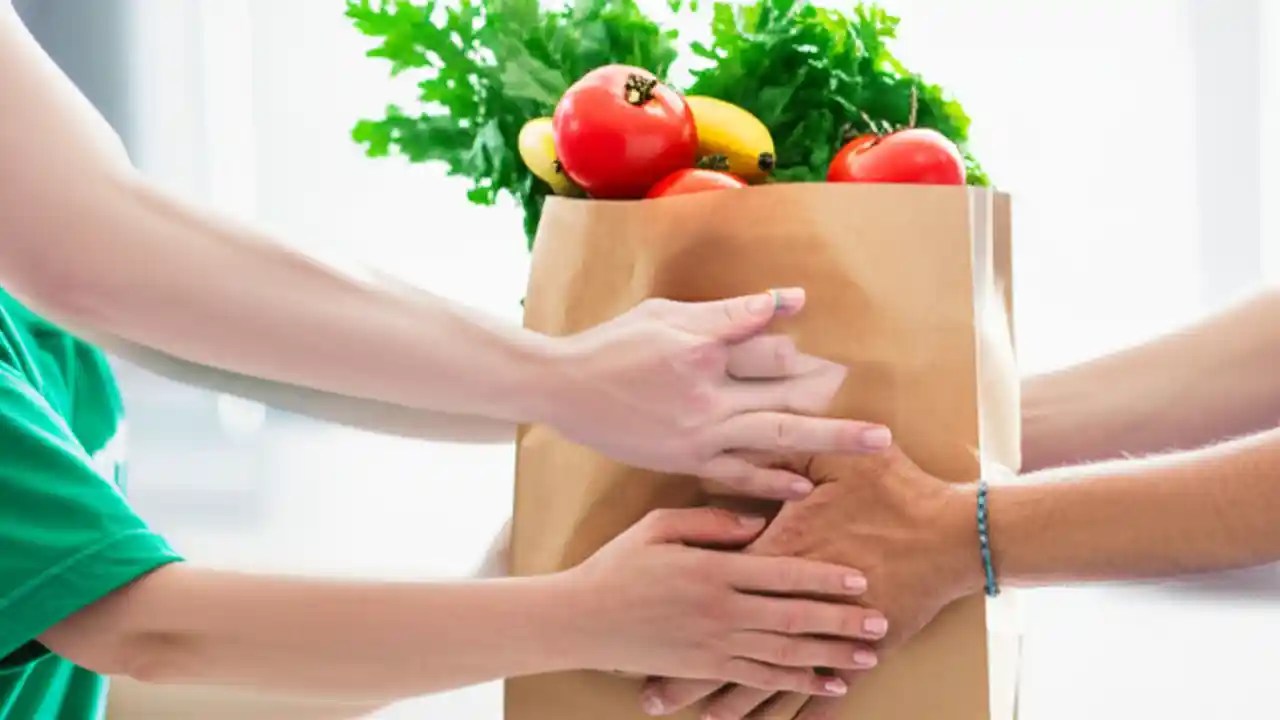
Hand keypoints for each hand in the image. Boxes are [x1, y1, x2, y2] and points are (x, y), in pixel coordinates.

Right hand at [545, 288, 892, 499]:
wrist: (564, 390)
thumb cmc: (614, 344)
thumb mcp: (668, 314)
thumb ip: (730, 312)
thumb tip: (791, 301)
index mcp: (698, 351)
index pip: (766, 347)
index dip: (788, 344)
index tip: (810, 337)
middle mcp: (703, 398)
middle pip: (783, 406)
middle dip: (836, 421)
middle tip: (883, 434)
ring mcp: (695, 435)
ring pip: (770, 443)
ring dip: (822, 449)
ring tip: (865, 453)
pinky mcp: (682, 460)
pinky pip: (735, 474)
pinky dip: (770, 482)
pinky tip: (800, 488)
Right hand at [561, 507, 887, 695]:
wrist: (580, 620)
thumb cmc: (618, 566)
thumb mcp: (659, 526)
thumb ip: (709, 523)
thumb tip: (757, 522)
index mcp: (712, 570)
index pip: (781, 574)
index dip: (824, 578)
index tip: (860, 578)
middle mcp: (719, 611)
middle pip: (793, 618)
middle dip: (840, 622)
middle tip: (880, 622)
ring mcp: (713, 645)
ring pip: (784, 653)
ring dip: (829, 656)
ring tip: (867, 657)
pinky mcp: (704, 669)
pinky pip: (758, 680)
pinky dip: (796, 683)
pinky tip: (825, 685)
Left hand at [640, 447, 982, 718]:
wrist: (955, 534)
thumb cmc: (897, 491)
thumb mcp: (838, 458)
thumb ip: (788, 449)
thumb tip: (746, 438)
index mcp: (782, 553)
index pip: (718, 591)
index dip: (680, 616)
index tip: (646, 635)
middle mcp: (796, 601)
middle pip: (734, 646)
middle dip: (693, 676)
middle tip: (655, 701)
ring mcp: (828, 630)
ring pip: (772, 675)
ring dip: (738, 701)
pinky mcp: (858, 648)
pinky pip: (823, 688)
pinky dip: (800, 708)